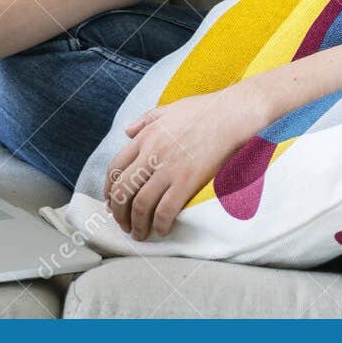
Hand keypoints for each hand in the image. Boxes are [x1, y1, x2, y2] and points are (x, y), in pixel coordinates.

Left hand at [104, 84, 269, 240]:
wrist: (232, 114)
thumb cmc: (204, 110)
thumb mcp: (168, 109)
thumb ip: (145, 120)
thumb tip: (127, 131)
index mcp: (145, 137)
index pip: (115, 169)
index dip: (109, 191)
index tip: (112, 203)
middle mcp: (151, 154)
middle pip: (123, 191)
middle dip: (119, 213)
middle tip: (123, 224)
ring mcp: (168, 169)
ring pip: (140, 205)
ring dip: (137, 224)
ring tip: (139, 233)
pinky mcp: (187, 181)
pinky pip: (165, 210)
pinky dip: (160, 224)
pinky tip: (162, 230)